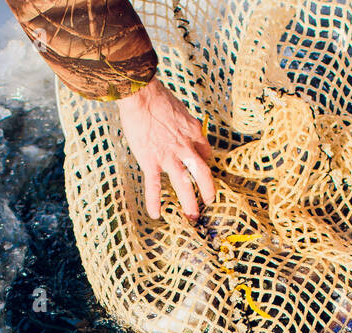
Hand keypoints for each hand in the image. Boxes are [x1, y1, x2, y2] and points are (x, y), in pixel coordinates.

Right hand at [116, 78, 215, 220]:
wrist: (141, 95)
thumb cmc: (158, 97)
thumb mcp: (180, 109)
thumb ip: (183, 123)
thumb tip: (181, 128)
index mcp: (193, 132)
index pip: (205, 152)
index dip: (205, 163)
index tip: (203, 171)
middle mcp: (185, 147)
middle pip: (202, 173)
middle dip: (207, 190)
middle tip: (209, 202)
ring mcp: (168, 156)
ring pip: (183, 183)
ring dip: (189, 202)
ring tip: (192, 217)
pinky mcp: (151, 161)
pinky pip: (154, 185)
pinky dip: (154, 201)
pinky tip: (155, 214)